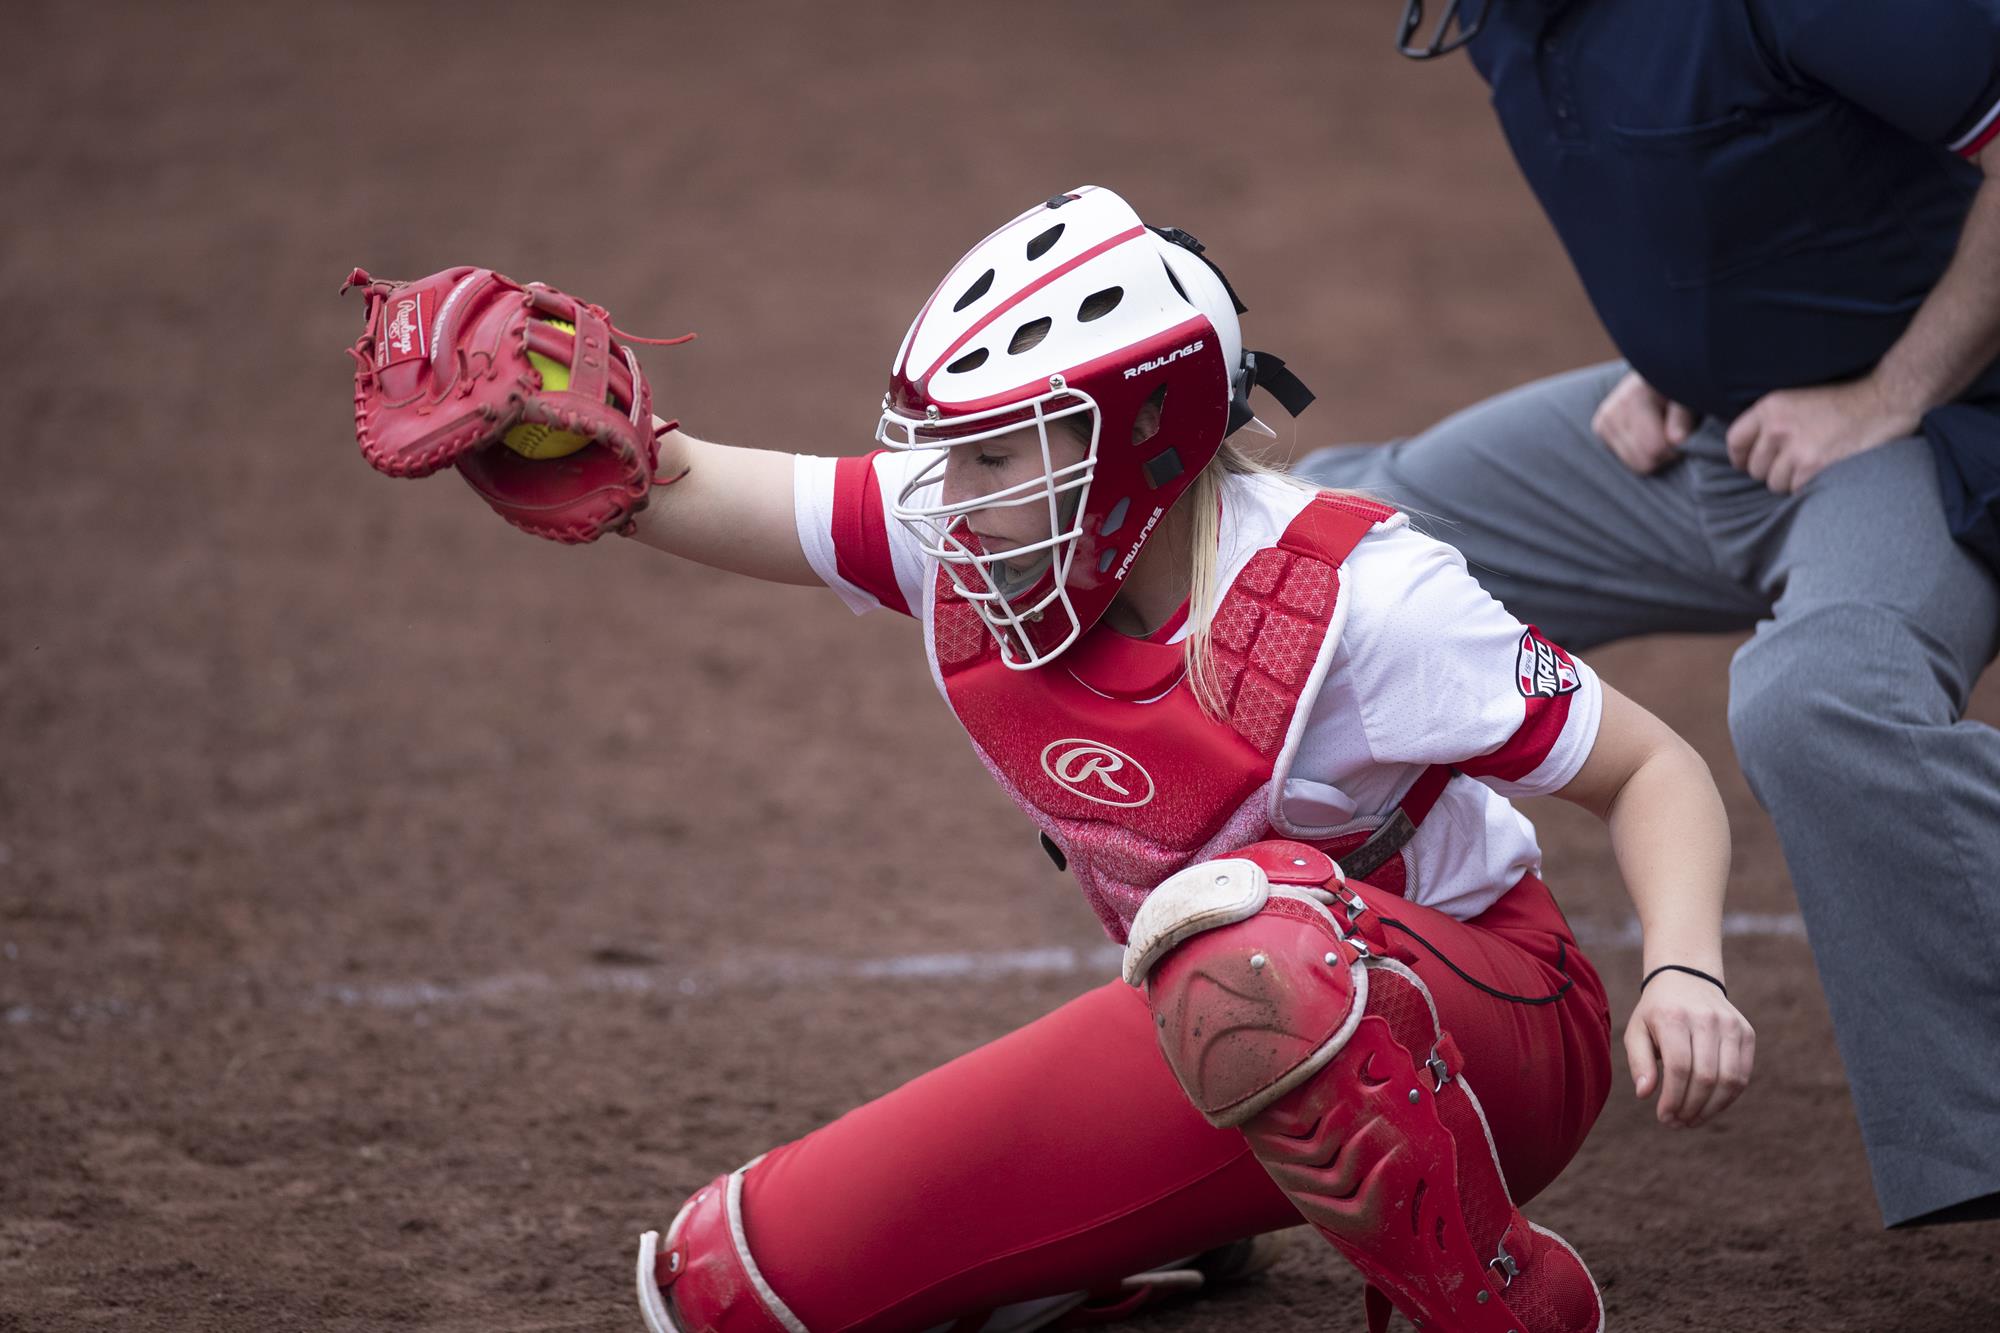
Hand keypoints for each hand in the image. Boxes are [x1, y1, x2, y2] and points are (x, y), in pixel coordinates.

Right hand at [1590, 370, 1697, 473]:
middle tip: (1675, 435)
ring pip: (1635, 464)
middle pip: (1643, 462)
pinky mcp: (1600, 428)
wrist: (1658, 368)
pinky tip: (1648, 434)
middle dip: (1665, 454)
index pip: (1654, 449)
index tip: (1686, 435)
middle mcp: (1612, 411)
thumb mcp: (1688, 395)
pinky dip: (1642, 452)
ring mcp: (1603, 421)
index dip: (1677, 449)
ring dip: (1654, 454)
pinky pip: (1627, 460)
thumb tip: (1676, 441)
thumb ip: (1683, 417)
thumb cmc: (1677, 383)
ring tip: (1662, 431)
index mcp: (1633, 399)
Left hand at [1623, 971, 1754, 1127]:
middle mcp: (1706, 1019)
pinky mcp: (1746, 1033)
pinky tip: (1710, 1107)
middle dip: (1691, 1108)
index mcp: (1674, 1017)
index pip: (1679, 1067)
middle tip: (1677, 1123)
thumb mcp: (1636, 1031)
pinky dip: (1728, 1097)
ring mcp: (1731, 1025)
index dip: (1673, 1098)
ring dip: (1712, 1109)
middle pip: (1706, 1077)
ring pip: (1729, 1079)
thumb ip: (1639, 1062)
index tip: (1664, 1118)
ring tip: (1692, 1120)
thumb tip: (1644, 1094)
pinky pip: (1743, 1074)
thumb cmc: (1657, 1012)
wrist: (1687, 978)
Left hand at [1724, 376, 1920, 493]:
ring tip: (1815, 465)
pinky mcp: (1812, 467)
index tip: (1749, 464)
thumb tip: (1746, 455)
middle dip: (1772, 471)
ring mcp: (1795, 448)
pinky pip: (1794, 492)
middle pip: (1755, 468)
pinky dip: (1807, 488)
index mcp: (1770, 407)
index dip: (1741, 457)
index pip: (1735, 441)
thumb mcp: (1797, 401)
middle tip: (1798, 462)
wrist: (1886, 402)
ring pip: (1774, 484)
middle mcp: (1777, 427)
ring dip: (1791, 482)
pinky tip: (1824, 472)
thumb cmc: (1843, 404)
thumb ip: (1771, 423)